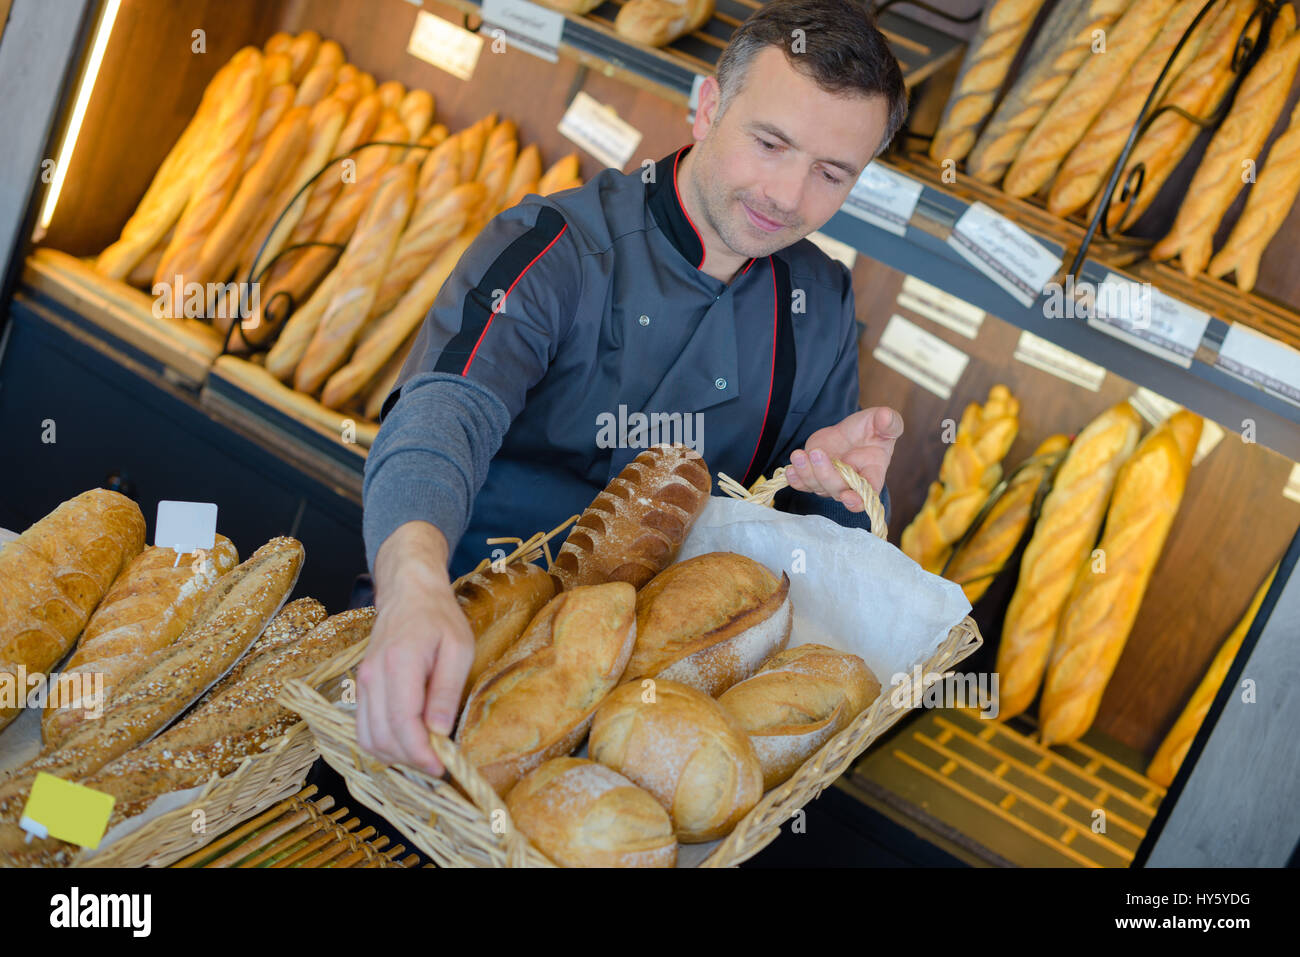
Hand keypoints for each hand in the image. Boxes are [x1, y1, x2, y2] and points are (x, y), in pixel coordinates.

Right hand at [356, 521, 474, 775]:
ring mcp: (362, 682)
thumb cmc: (439, 618)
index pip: (403, 723)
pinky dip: (383, 745)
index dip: (421, 754)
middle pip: (382, 738)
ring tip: (425, 755)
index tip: (442, 767)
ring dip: (395, 757)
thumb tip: (439, 732)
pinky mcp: (361, 686)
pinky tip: (408, 744)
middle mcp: (373, 676)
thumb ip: (447, 691)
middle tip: (439, 763)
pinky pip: (364, 728)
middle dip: (410, 760)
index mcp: (400, 663)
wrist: (408, 593)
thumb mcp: (459, 649)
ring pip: (368, 739)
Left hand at [785, 406, 903, 511]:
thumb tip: (885, 417)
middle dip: (825, 474)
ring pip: (817, 486)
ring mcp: (830, 481)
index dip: (858, 500)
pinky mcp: (815, 475)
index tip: (848, 497)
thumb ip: (889, 422)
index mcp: (873, 474)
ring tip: (798, 455)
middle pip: (837, 489)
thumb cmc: (873, 430)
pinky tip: (789, 469)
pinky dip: (795, 479)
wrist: (853, 432)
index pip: (867, 494)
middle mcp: (850, 484)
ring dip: (806, 473)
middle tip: (817, 453)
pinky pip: (803, 484)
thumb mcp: (884, 423)